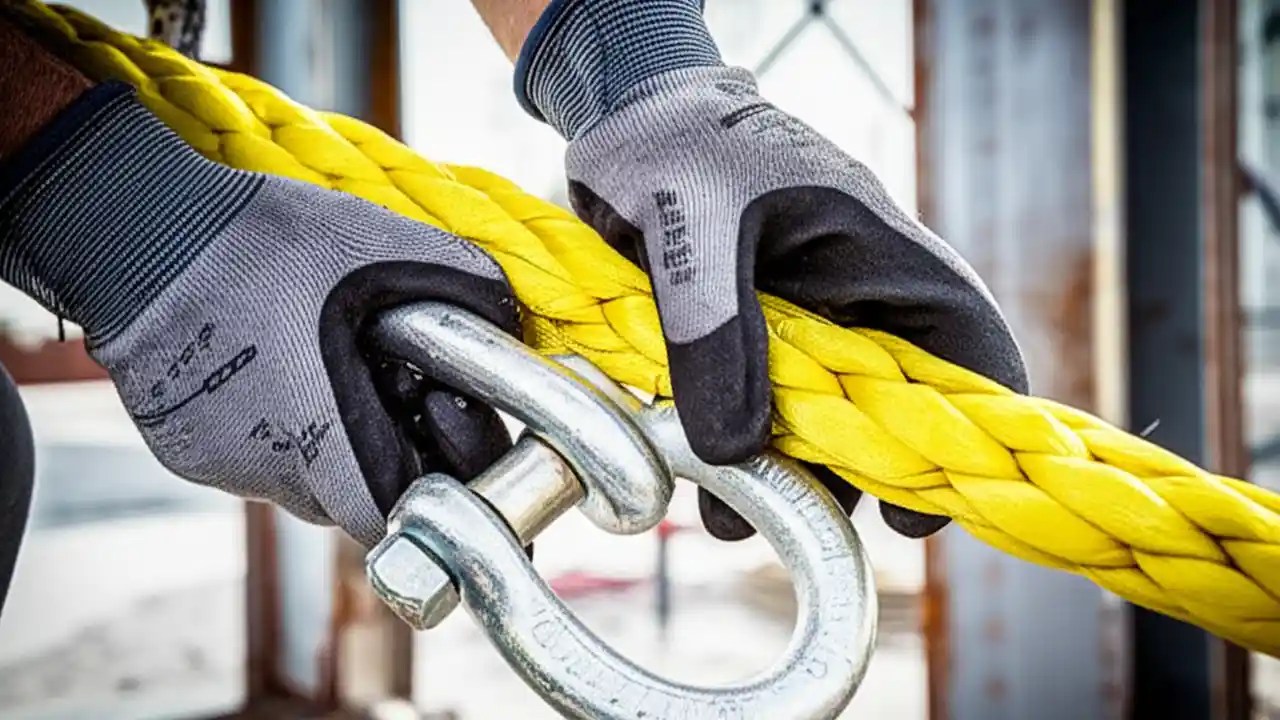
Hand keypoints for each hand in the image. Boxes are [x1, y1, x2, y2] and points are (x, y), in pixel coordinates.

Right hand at [0, 84, 515, 546]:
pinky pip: (259, 454)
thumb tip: (510, 318)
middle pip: (362, 491)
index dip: (442, 479)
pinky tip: (280, 356)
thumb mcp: (382, 244)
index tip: (444, 414)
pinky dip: (285, 420)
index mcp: (325, 447)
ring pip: (309, 474)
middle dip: (394, 439)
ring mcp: (221, 469)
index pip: (405, 516)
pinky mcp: (185, 451)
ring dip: (338, 430)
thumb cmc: (260, 241)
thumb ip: (463, 284)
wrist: (135, 228)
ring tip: (333, 354)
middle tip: (396, 370)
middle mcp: (270, 479)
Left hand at [518, 1, 1026, 539]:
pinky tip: (692, 477)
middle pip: (883, 409)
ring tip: (727, 511)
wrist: (621, 120)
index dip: (962, 428)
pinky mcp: (741, 342)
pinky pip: (749, 410)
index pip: (962, 341)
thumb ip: (711, 328)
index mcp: (873, 251)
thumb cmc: (674, 144)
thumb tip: (732, 448)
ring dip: (776, 475)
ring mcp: (796, 325)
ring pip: (811, 424)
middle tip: (796, 521)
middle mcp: (848, 298)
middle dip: (846, 475)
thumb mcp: (691, 227)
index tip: (914, 505)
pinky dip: (727, 448)